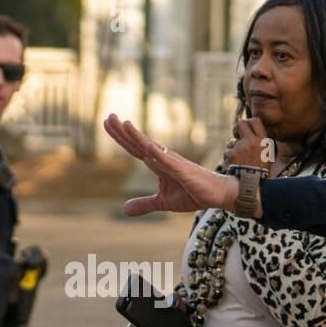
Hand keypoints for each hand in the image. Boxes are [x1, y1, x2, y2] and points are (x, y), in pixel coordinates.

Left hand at [104, 114, 237, 216]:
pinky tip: (148, 146)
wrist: (218, 195)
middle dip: (123, 132)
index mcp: (158, 163)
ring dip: (138, 137)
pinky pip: (169, 162)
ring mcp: (174, 163)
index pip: (135, 148)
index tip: (107, 122)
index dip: (120, 137)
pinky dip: (158, 154)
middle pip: (139, 144)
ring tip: (124, 124)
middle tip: (109, 117)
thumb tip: (124, 209)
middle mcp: (164, 158)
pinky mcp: (184, 171)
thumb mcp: (163, 202)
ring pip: (152, 148)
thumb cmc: (193, 193)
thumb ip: (145, 204)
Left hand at [224, 117, 274, 169]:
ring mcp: (241, 146)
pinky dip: (229, 158)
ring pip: (232, 141)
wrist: (254, 184)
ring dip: (233, 149)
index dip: (249, 122)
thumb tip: (250, 134)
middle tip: (237, 136)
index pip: (255, 120)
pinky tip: (234, 166)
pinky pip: (227, 152)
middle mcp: (252, 140)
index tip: (247, 129)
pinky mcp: (232, 154)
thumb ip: (259, 142)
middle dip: (237, 129)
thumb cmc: (261, 171)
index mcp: (263, 140)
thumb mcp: (266, 154)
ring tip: (239, 160)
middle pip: (241, 123)